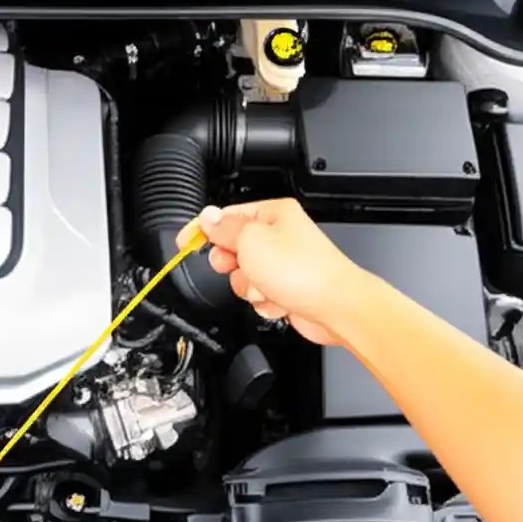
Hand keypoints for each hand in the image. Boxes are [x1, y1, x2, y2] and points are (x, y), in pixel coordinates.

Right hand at [175, 198, 362, 344]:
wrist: (336, 307)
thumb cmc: (304, 271)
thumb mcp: (251, 241)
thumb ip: (224, 229)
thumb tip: (207, 218)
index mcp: (273, 214)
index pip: (227, 216)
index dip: (204, 229)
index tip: (187, 240)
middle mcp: (279, 236)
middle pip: (232, 248)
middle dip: (232, 263)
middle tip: (239, 264)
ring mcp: (283, 265)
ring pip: (243, 277)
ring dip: (250, 287)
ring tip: (268, 286)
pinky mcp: (286, 289)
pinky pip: (258, 296)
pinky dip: (264, 302)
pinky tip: (278, 300)